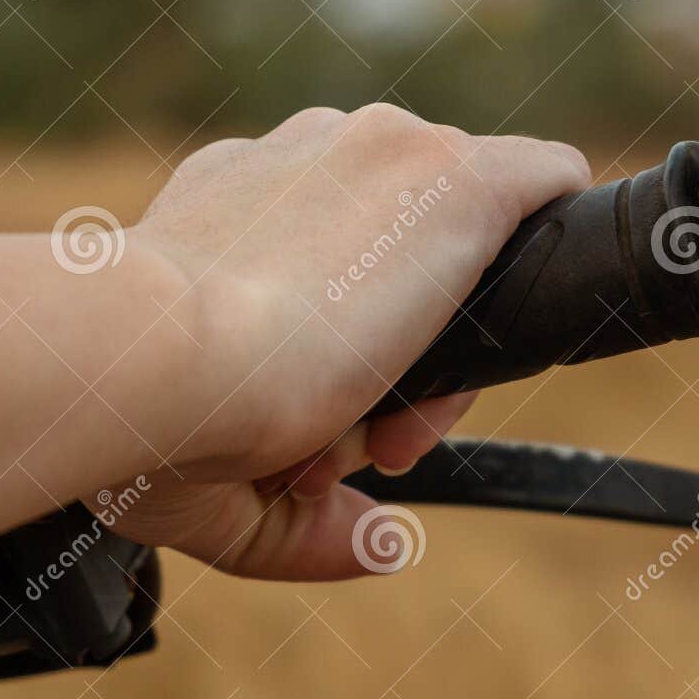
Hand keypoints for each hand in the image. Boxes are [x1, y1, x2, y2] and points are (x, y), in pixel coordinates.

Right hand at [97, 103, 590, 580]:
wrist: (146, 362)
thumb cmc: (144, 418)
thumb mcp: (210, 485)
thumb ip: (298, 523)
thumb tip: (382, 544)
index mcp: (237, 204)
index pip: (336, 261)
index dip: (352, 355)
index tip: (328, 425)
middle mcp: (310, 157)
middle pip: (410, 256)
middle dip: (400, 369)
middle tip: (369, 446)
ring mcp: (387, 154)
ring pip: (469, 243)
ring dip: (445, 354)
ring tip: (389, 434)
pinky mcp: (455, 177)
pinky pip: (543, 178)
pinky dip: (555, 237)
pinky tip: (549, 298)